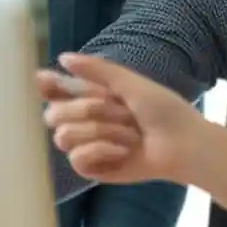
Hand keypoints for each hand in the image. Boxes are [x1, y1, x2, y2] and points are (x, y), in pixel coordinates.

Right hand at [39, 54, 208, 185]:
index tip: (44, 81)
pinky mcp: (94, 168)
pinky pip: (77, 159)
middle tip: (119, 110)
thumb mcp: (131, 83)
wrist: (182, 143)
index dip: (45, 87)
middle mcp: (85, 120)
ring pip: (64, 136)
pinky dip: (101, 150)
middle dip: (86, 109)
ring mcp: (88, 145)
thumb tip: (63, 57)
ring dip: (100, 131)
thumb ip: (97, 70)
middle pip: (53, 115)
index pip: (55, 91)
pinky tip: (122, 150)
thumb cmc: (163, 110)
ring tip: (129, 133)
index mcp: (92, 96)